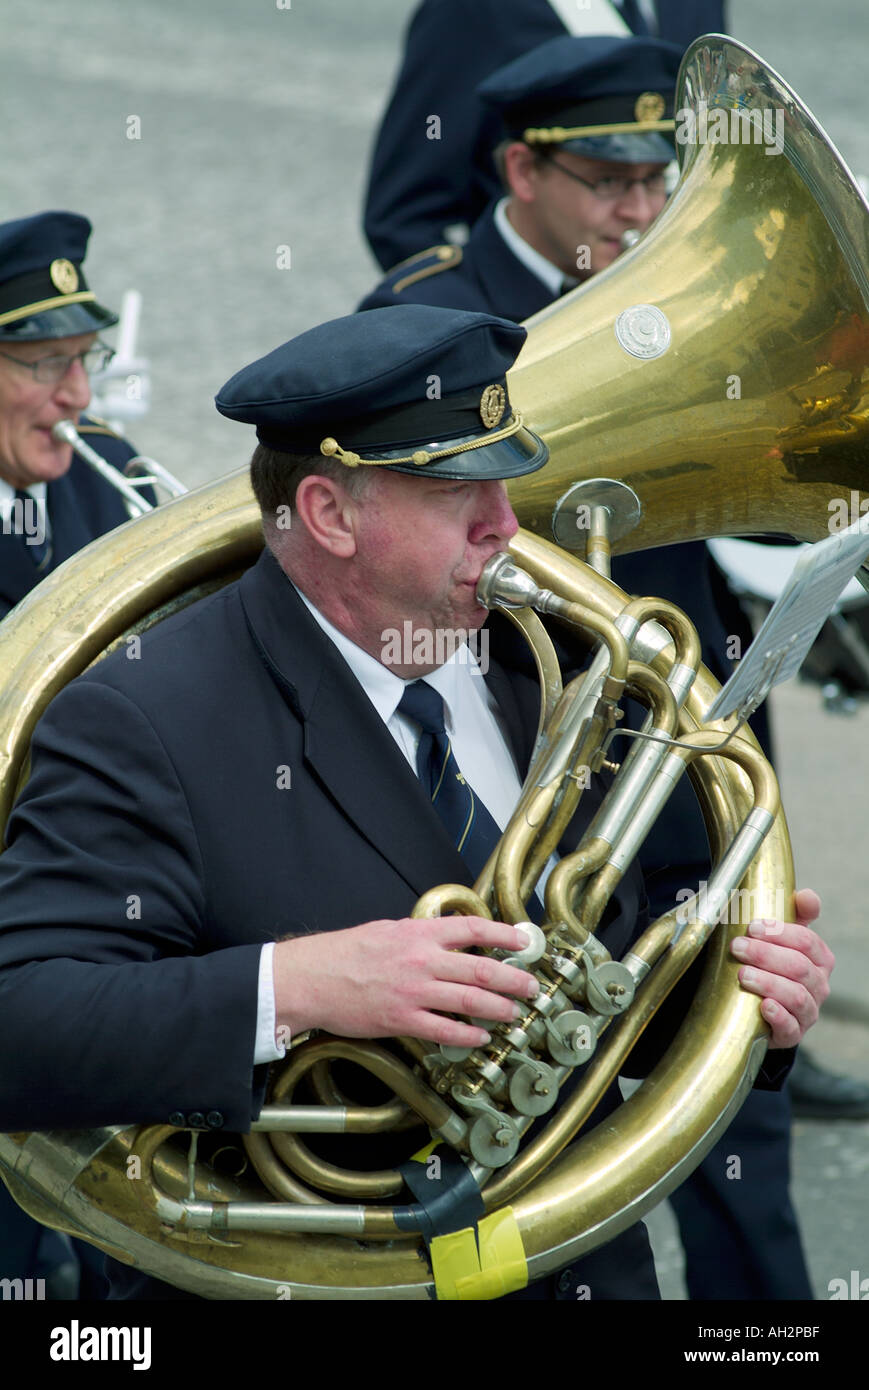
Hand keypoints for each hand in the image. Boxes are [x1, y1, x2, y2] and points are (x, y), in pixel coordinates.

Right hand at [274, 916, 538, 1047]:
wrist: (311, 977)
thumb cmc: (344, 952)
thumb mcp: (387, 929)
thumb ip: (420, 935)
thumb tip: (448, 937)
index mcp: (419, 933)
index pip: (472, 929)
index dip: (504, 935)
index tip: (524, 942)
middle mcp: (421, 960)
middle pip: (480, 968)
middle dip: (513, 979)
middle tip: (532, 987)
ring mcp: (413, 991)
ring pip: (469, 1000)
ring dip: (498, 1008)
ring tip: (514, 1013)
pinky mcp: (401, 1019)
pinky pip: (444, 1030)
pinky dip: (467, 1035)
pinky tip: (481, 1038)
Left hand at [729, 888, 832, 1047]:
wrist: (758, 1006)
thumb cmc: (771, 963)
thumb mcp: (780, 938)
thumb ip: (795, 913)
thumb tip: (808, 896)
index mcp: (820, 958)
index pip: (807, 941)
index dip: (780, 933)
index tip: (752, 926)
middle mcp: (819, 985)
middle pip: (798, 967)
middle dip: (766, 955)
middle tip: (738, 947)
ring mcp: (808, 1012)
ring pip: (796, 996)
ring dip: (768, 982)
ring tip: (742, 974)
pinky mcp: (793, 1034)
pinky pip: (791, 1027)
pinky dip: (778, 1016)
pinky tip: (763, 1006)